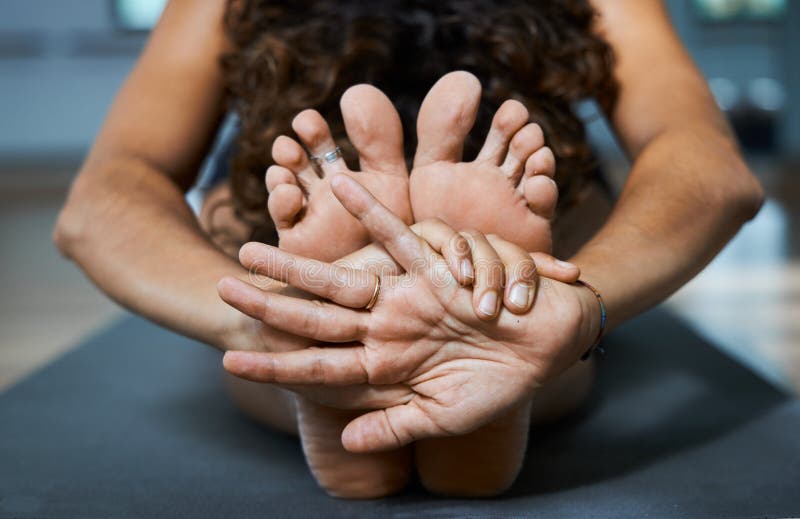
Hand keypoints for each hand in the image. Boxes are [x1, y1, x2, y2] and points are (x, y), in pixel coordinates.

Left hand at [218, 175, 599, 452]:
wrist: (547, 349)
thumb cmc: (500, 386)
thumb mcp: (446, 416)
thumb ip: (396, 425)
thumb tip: (348, 444)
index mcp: (385, 365)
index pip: (318, 365)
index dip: (275, 362)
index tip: (231, 357)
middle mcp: (386, 327)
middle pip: (316, 316)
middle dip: (269, 303)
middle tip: (222, 288)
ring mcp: (406, 296)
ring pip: (341, 278)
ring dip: (297, 265)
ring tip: (251, 250)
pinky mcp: (435, 270)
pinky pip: (398, 234)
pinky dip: (370, 211)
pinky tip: (335, 186)